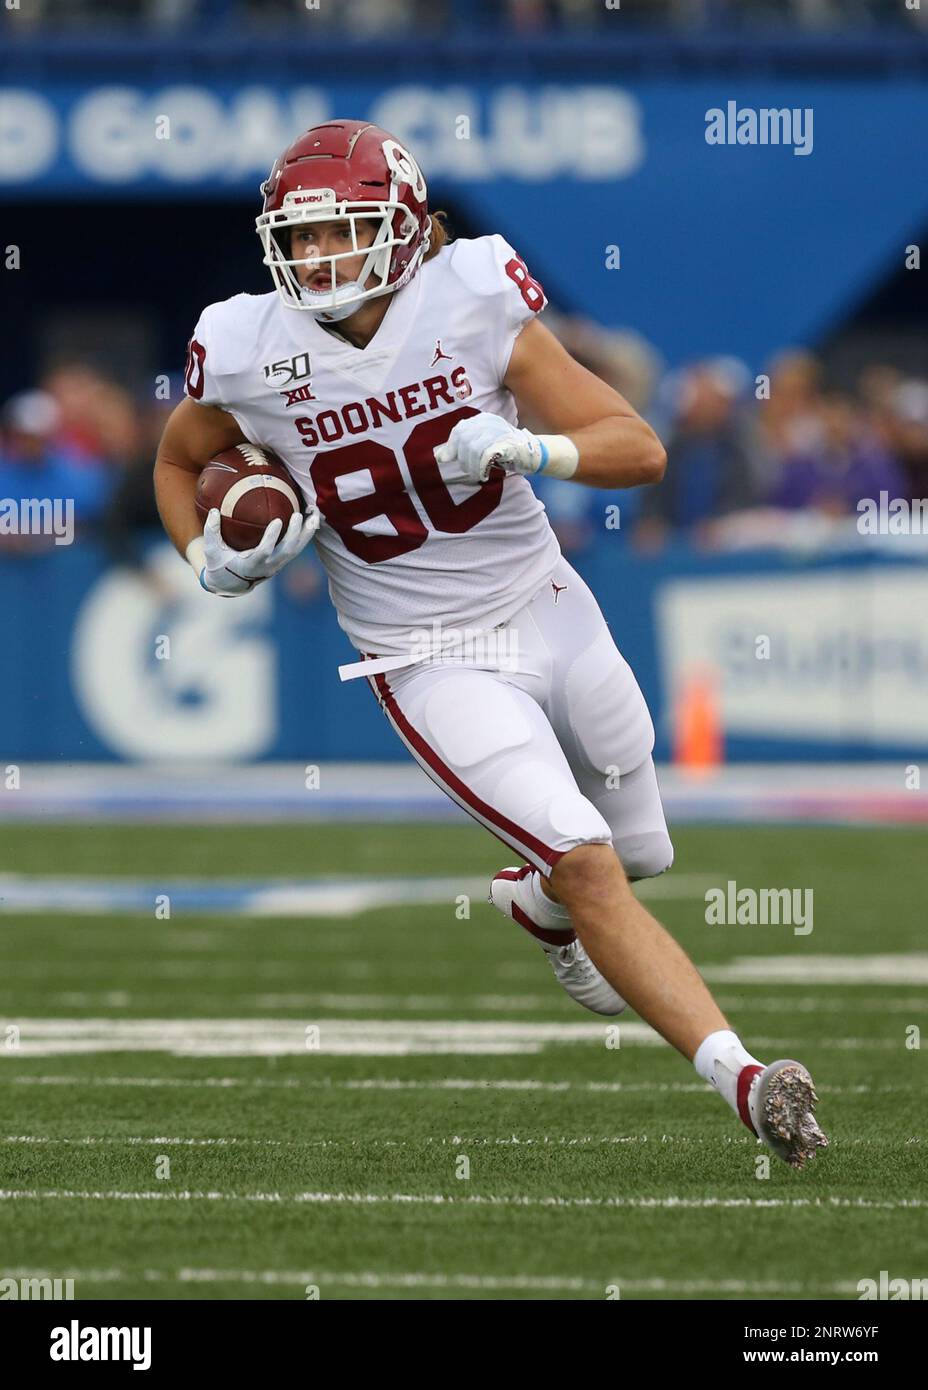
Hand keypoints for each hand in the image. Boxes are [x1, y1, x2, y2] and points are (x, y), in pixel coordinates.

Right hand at [199, 506, 319, 595]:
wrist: (231, 583)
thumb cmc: (219, 563)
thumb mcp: (211, 550)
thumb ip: (211, 531)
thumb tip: (214, 510)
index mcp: (251, 565)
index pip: (264, 552)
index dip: (271, 538)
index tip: (277, 521)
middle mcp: (268, 567)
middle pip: (287, 551)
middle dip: (294, 534)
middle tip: (297, 514)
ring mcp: (278, 565)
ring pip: (297, 549)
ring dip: (307, 532)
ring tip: (314, 512)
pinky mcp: (283, 561)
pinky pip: (298, 546)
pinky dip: (306, 532)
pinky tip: (311, 515)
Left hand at [433, 411, 544, 482]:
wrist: (531, 453)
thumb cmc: (503, 451)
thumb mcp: (480, 447)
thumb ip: (462, 449)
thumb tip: (438, 457)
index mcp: (482, 419)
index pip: (459, 430)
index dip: (451, 447)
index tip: (448, 460)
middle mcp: (489, 422)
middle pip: (464, 440)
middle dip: (463, 459)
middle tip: (469, 470)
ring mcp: (498, 431)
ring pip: (473, 448)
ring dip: (472, 466)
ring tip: (477, 475)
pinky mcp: (505, 444)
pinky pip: (485, 455)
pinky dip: (481, 468)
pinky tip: (483, 475)